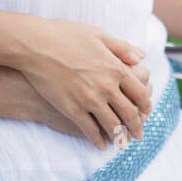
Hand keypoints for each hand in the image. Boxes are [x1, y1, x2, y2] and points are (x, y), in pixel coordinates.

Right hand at [11, 16, 153, 150]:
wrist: (35, 45)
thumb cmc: (65, 35)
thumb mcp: (98, 35)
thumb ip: (122, 48)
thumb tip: (142, 55)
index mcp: (115, 67)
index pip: (139, 92)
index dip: (145, 104)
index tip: (146, 110)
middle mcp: (106, 86)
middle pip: (129, 112)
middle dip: (136, 125)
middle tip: (139, 134)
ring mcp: (89, 100)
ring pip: (112, 124)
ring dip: (120, 136)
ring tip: (123, 143)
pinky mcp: (71, 109)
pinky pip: (89, 130)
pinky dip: (98, 140)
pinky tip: (101, 144)